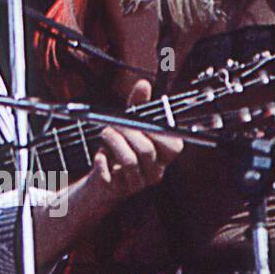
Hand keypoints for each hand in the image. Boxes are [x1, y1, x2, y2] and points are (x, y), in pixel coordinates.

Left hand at [89, 80, 183, 203]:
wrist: (102, 179)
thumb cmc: (120, 148)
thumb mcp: (129, 125)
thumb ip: (137, 106)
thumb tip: (143, 84)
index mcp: (163, 156)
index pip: (174, 146)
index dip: (157, 131)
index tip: (141, 119)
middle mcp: (155, 172)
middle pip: (147, 150)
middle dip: (128, 132)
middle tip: (113, 124)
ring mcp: (137, 182)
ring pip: (129, 160)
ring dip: (114, 142)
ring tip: (105, 133)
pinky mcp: (117, 189)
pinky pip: (109, 173)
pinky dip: (101, 160)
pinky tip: (99, 155)